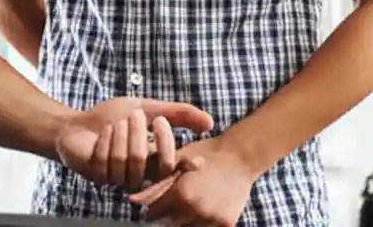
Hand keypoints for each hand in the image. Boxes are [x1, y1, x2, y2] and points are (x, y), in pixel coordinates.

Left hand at [55, 97, 213, 191]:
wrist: (78, 122)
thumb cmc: (113, 116)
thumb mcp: (147, 108)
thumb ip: (178, 114)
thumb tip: (210, 122)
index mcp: (154, 161)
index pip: (170, 166)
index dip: (169, 147)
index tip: (161, 122)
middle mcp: (139, 174)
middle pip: (146, 160)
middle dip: (138, 133)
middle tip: (133, 115)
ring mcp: (118, 178)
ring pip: (126, 161)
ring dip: (120, 135)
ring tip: (116, 123)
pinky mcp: (99, 177)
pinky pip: (106, 161)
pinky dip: (104, 140)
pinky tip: (102, 133)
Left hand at [129, 135, 257, 226]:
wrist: (240, 156)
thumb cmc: (206, 153)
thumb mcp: (177, 162)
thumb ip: (156, 182)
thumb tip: (132, 200)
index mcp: (179, 194)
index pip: (154, 213)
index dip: (152, 209)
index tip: (152, 208)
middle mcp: (194, 209)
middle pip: (170, 223)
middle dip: (168, 215)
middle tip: (175, 203)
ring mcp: (211, 218)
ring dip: (184, 221)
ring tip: (190, 205)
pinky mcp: (226, 224)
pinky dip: (202, 224)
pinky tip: (204, 209)